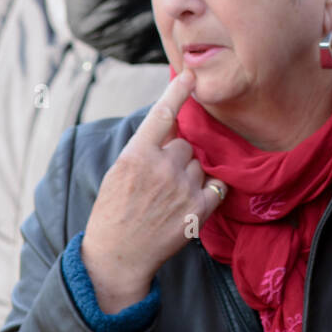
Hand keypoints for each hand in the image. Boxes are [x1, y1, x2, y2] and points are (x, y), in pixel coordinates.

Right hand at [80, 70, 226, 313]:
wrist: (118, 256)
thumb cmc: (114, 212)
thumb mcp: (119, 171)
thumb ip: (145, 147)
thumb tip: (171, 125)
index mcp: (136, 155)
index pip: (161, 114)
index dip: (177, 91)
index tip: (190, 75)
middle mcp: (161, 168)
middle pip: (186, 144)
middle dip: (178, 157)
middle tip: (161, 180)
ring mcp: (181, 189)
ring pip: (200, 164)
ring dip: (192, 174)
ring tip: (171, 196)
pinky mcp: (198, 210)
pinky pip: (217, 186)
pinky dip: (210, 190)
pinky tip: (194, 200)